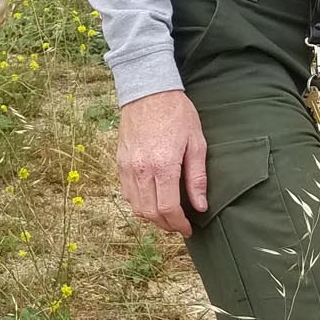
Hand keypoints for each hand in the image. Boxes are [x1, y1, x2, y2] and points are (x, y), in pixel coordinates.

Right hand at [115, 89, 208, 237]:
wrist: (148, 92)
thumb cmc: (177, 114)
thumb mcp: (196, 142)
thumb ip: (197, 177)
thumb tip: (200, 206)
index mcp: (163, 165)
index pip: (168, 209)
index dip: (179, 224)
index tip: (188, 228)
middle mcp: (141, 170)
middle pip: (150, 213)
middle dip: (166, 225)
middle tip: (179, 226)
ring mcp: (127, 167)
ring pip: (136, 206)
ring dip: (151, 217)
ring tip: (167, 215)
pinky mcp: (119, 163)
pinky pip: (127, 193)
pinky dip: (139, 203)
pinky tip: (152, 199)